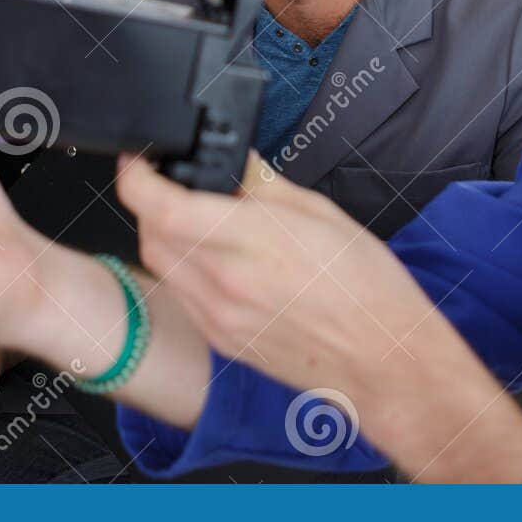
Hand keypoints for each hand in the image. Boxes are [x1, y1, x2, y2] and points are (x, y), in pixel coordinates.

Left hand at [116, 152, 521, 480]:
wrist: (385, 362)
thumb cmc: (368, 289)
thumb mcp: (323, 214)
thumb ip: (265, 185)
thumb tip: (234, 161)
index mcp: (255, 242)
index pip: (163, 208)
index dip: (136, 178)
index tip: (138, 159)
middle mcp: (227, 283)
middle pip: (150, 235)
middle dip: (149, 202)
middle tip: (171, 183)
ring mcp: (220, 318)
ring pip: (160, 265)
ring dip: (162, 235)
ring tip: (194, 218)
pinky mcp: (222, 341)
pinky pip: (181, 295)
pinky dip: (182, 268)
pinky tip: (213, 259)